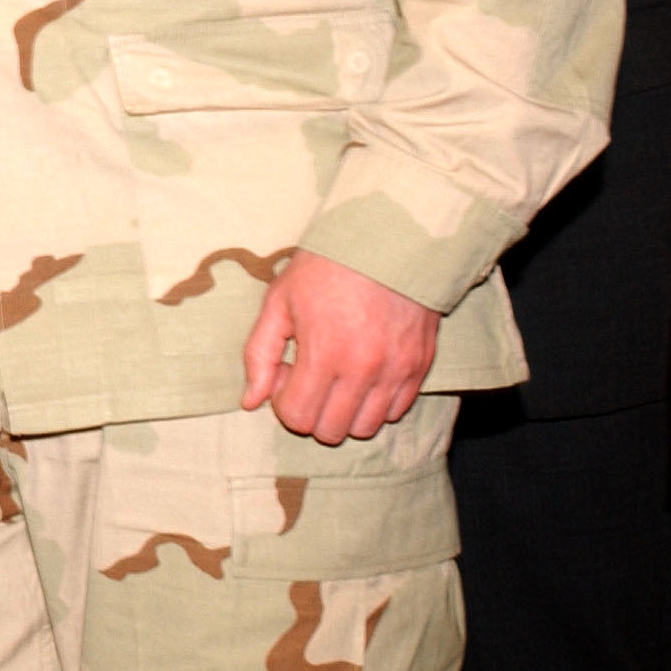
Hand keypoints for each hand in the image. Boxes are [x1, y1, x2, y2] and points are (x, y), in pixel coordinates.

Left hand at [241, 249, 440, 444]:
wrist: (386, 239)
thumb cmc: (325, 267)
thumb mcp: (279, 301)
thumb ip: (259, 354)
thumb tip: (250, 401)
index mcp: (324, 354)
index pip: (297, 417)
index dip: (283, 402)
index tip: (286, 372)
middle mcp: (364, 371)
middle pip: (331, 431)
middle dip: (311, 411)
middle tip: (309, 374)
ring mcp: (396, 372)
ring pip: (365, 428)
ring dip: (344, 412)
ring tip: (337, 375)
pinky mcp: (420, 367)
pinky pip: (396, 411)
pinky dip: (375, 403)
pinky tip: (363, 372)